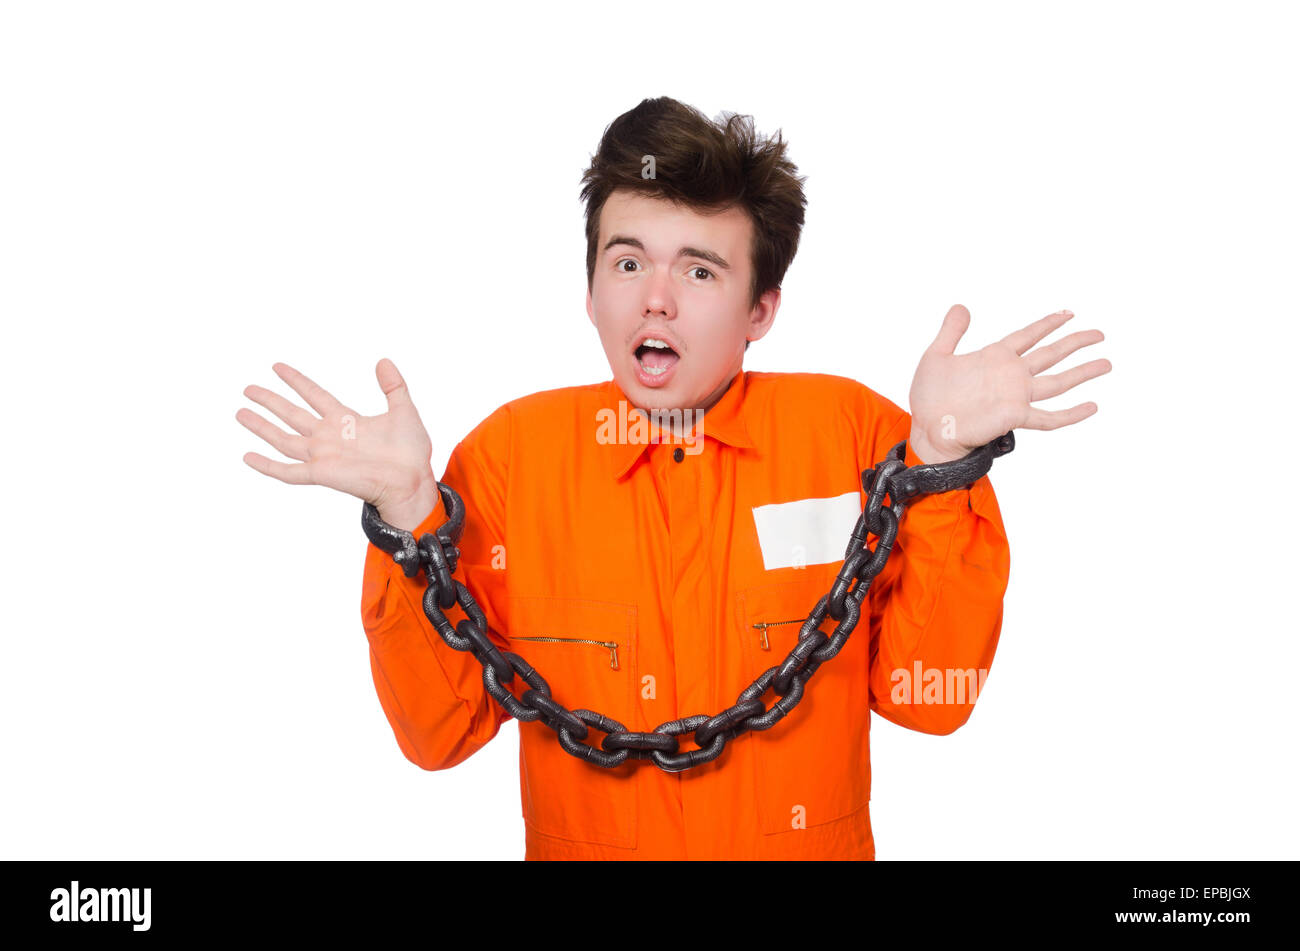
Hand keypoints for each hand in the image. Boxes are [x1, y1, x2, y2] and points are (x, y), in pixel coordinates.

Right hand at [237, 359, 438, 526]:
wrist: (412, 481)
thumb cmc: (411, 453)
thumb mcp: (403, 410)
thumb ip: (394, 385)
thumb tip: (383, 361)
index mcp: (346, 421)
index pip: (314, 395)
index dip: (296, 381)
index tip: (278, 367)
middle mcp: (329, 437)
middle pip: (292, 414)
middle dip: (270, 401)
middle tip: (248, 388)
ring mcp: (323, 455)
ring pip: (283, 438)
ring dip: (262, 426)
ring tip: (240, 412)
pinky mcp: (321, 474)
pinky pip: (288, 471)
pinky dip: (268, 465)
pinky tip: (248, 456)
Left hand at [907, 305, 1111, 463]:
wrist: (927, 427)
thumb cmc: (928, 396)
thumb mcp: (936, 355)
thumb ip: (951, 331)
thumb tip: (961, 306)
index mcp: (995, 357)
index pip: (1029, 335)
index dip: (1048, 324)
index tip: (1068, 313)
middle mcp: (1010, 375)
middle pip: (1050, 354)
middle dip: (1075, 342)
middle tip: (1099, 333)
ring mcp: (1015, 396)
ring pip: (1057, 381)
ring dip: (1082, 372)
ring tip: (1106, 363)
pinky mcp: (1015, 416)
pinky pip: (1049, 418)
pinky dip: (1071, 413)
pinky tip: (1092, 406)